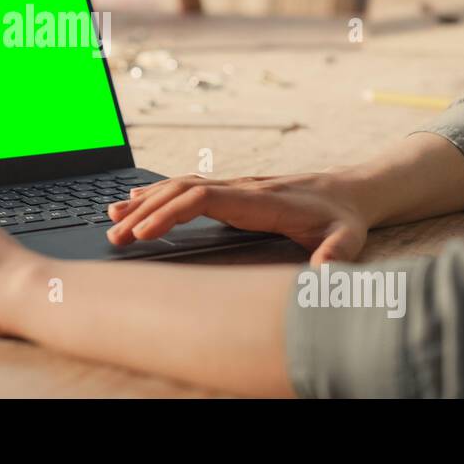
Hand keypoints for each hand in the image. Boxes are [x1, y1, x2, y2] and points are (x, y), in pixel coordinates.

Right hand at [106, 172, 370, 263]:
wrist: (351, 190)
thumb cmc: (344, 218)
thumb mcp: (348, 238)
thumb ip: (336, 256)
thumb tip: (324, 276)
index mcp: (260, 200)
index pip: (205, 198)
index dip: (171, 213)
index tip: (144, 233)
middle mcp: (242, 187)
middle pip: (182, 190)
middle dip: (145, 211)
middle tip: (115, 236)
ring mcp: (235, 186)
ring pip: (180, 186)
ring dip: (145, 201)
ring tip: (112, 219)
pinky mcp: (232, 191)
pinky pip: (187, 188)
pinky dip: (157, 194)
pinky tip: (135, 201)